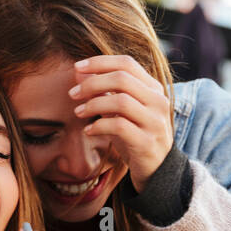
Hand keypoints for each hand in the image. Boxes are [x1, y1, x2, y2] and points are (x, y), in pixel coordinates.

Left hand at [70, 55, 174, 193]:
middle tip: (73, 93)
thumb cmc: (136, 135)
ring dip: (94, 104)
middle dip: (92, 83)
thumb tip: (78, 72)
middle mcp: (157, 101)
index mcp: (153, 88)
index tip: (77, 67)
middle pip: (122, 79)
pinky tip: (89, 130)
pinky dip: (99, 126)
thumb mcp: (121, 111)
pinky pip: (119, 126)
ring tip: (78, 112)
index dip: (100, 62)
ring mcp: (154, 121)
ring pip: (121, 101)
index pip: (126, 63)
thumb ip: (105, 91)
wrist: (157, 168)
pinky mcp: (147, 142)